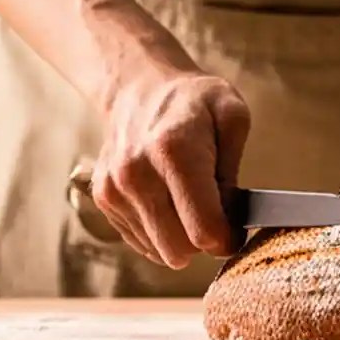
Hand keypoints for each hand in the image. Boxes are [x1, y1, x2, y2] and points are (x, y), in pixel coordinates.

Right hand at [90, 58, 250, 267]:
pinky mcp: (103, 199)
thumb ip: (234, 170)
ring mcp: (114, 188)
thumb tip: (229, 217)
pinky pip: (142, 242)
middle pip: (178, 250)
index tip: (236, 229)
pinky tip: (168, 202)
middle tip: (216, 216)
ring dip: (181, 237)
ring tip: (189, 201)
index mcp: (174, 151)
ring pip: (159, 251)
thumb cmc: (195, 102)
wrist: (140, 88)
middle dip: (204, 242)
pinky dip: (161, 232)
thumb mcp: (233, 117)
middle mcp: (136, 173)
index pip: (203, 230)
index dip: (227, 240)